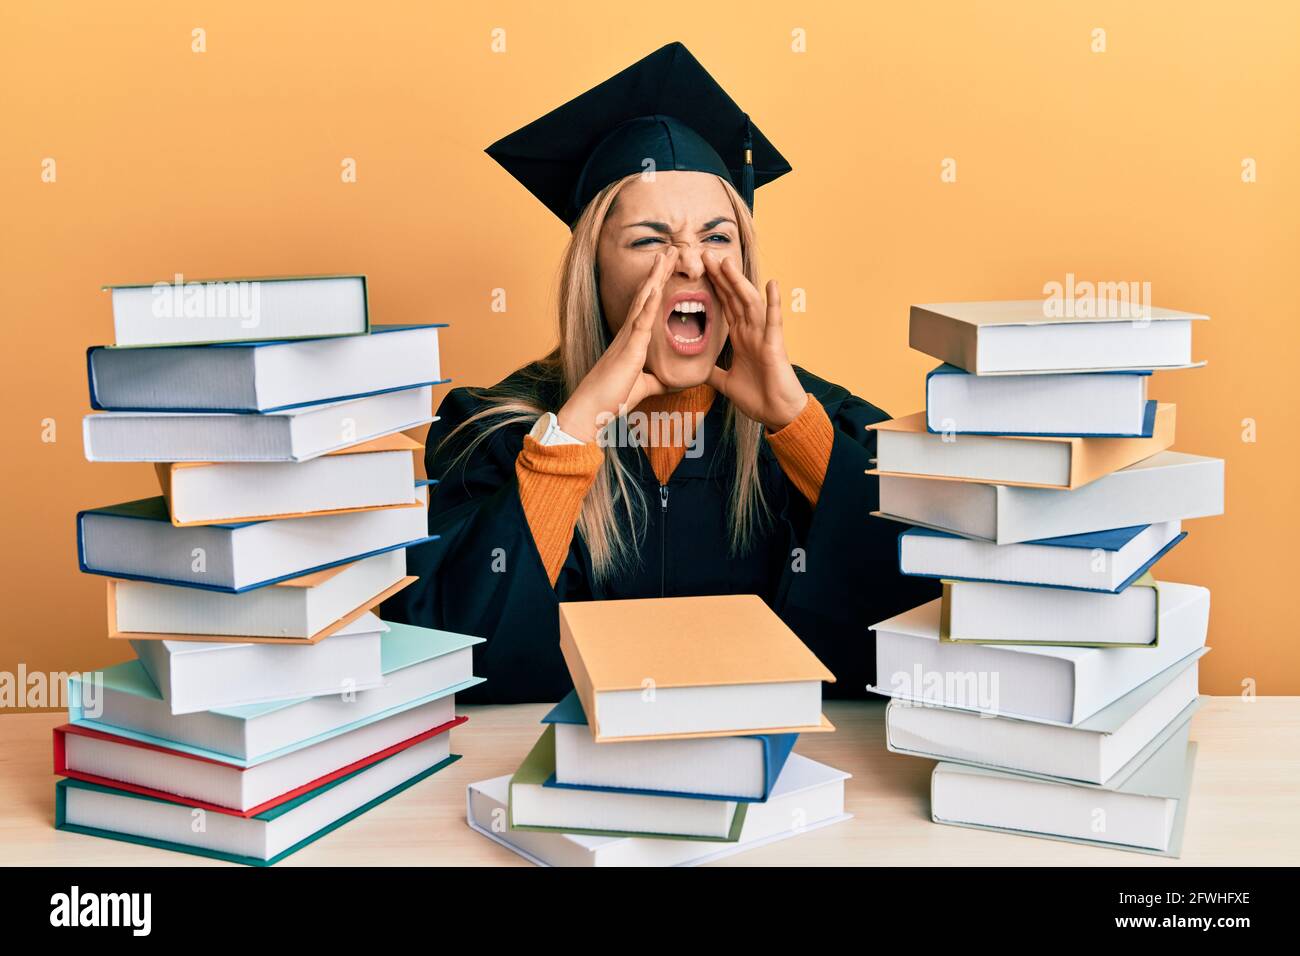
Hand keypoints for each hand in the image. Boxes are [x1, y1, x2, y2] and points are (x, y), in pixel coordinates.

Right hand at [555, 246, 677, 441]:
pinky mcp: (628, 349)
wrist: (591, 409)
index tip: (666, 268)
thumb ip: (657, 380)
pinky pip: (641, 322)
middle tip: (669, 250)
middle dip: (658, 273)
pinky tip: (657, 287)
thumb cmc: (611, 399)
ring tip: (665, 256)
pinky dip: (649, 303)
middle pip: (645, 295)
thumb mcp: (643, 386)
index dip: (656, 286)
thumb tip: (675, 380)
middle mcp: (628, 334)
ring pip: (643, 301)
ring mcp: (627, 339)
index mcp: (631, 341)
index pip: (647, 307)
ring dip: (654, 278)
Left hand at [703, 251, 807, 430]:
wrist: (777, 414)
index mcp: (741, 338)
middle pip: (734, 298)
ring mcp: (764, 336)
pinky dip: (773, 302)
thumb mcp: (726, 383)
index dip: (713, 287)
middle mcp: (752, 332)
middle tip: (705, 255)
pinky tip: (771, 283)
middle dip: (720, 277)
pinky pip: (774, 321)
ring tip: (726, 262)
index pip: (725, 306)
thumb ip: (713, 373)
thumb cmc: (758, 397)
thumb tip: (696, 371)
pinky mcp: (775, 345)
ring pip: (749, 303)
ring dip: (738, 282)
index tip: (700, 269)